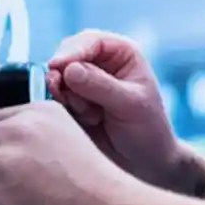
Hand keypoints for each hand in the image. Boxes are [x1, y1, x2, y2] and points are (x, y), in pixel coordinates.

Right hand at [45, 30, 185, 190]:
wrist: (146, 164)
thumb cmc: (149, 130)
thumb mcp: (130, 105)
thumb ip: (100, 86)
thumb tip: (69, 69)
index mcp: (121, 53)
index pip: (91, 41)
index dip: (72, 51)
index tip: (58, 65)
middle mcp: (101, 63)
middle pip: (67, 55)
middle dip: (63, 74)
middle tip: (64, 94)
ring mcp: (84, 84)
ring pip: (58, 78)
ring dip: (66, 96)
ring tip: (91, 115)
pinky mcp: (73, 104)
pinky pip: (55, 99)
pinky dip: (63, 109)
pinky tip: (86, 120)